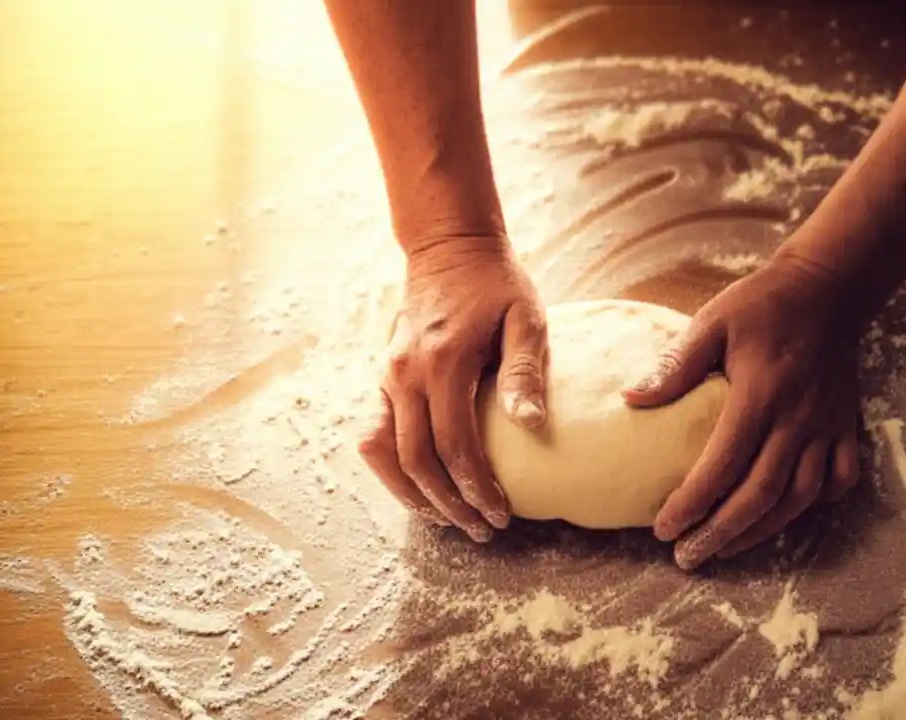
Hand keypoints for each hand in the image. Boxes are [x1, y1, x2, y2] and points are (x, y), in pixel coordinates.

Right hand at [358, 235, 547, 541]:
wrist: (448, 247)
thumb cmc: (497, 284)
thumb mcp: (527, 318)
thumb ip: (525, 371)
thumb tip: (531, 425)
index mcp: (444, 362)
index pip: (454, 445)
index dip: (476, 488)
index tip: (501, 516)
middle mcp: (405, 374)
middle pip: (415, 461)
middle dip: (448, 504)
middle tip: (481, 530)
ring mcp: (387, 376)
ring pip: (383, 453)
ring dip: (412, 494)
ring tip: (447, 518)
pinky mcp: (382, 377)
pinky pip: (375, 433)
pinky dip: (392, 467)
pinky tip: (421, 486)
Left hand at [623, 249, 861, 569]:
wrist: (828, 287)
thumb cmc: (760, 304)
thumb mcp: (711, 322)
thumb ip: (675, 365)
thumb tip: (630, 400)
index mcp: (760, 395)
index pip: (723, 465)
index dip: (693, 502)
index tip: (664, 527)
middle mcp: (798, 419)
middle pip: (760, 495)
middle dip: (721, 532)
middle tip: (687, 556)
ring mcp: (827, 426)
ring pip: (799, 498)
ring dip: (761, 531)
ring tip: (725, 549)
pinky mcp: (846, 426)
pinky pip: (839, 480)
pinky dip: (814, 505)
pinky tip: (785, 515)